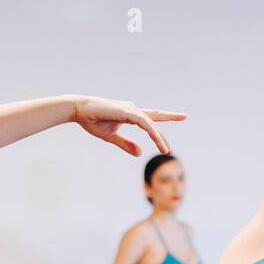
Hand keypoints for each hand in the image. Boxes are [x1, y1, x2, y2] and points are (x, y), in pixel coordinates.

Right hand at [71, 96, 185, 155]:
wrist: (79, 110)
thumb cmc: (92, 121)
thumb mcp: (111, 137)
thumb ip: (126, 144)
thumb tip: (140, 153)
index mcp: (130, 115)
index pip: (150, 120)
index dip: (162, 124)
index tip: (172, 130)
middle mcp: (132, 110)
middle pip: (155, 117)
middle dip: (170, 117)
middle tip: (184, 119)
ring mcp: (130, 109)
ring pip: (150, 124)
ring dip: (159, 138)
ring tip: (166, 151)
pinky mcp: (126, 111)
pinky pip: (143, 123)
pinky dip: (151, 133)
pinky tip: (157, 141)